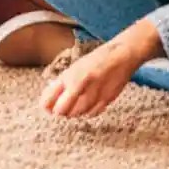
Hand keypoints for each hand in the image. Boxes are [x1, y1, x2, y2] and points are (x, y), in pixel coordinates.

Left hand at [41, 20, 161, 117]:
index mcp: (70, 75)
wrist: (122, 55)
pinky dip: (87, 112)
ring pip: (78, 113)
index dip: (46, 106)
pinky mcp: (107, 99)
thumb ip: (62, 83)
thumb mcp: (75, 68)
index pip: (50, 97)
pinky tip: (87, 106)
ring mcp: (95, 93)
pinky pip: (92, 113)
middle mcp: (81, 84)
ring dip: (73, 113)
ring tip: (74, 106)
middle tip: (61, 109)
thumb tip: (48, 101)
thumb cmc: (96, 60)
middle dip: (59, 111)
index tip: (46, 107)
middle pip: (63, 110)